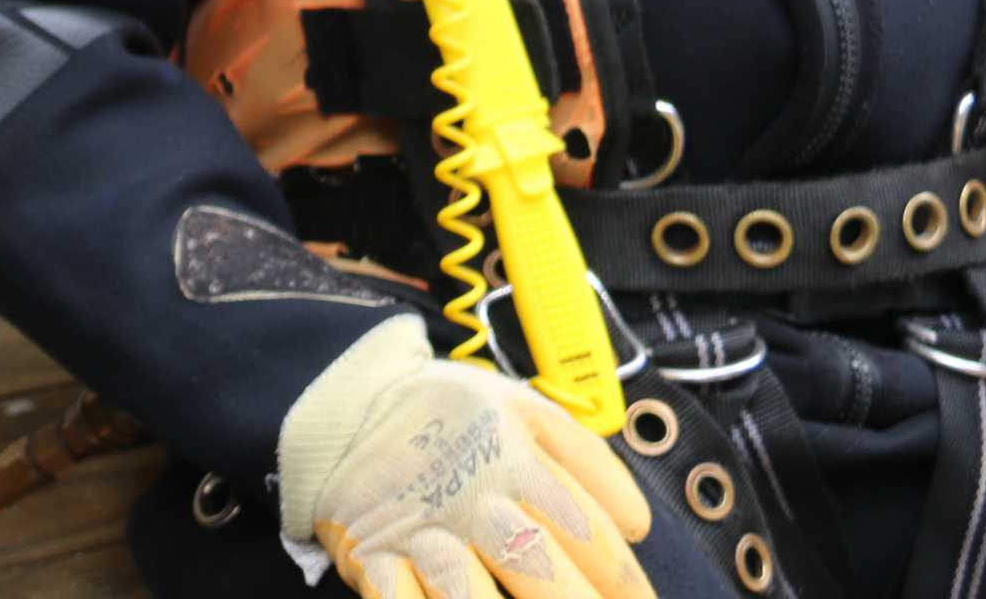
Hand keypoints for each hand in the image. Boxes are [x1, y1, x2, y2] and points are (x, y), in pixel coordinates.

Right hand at [279, 318, 652, 598]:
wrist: (348, 406)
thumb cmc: (452, 417)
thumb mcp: (523, 408)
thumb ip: (587, 460)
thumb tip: (636, 525)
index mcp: (512, 454)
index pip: (584, 529)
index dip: (622, 582)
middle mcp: (468, 492)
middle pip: (533, 560)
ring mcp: (417, 526)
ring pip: (462, 585)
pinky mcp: (370, 554)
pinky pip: (395, 597)